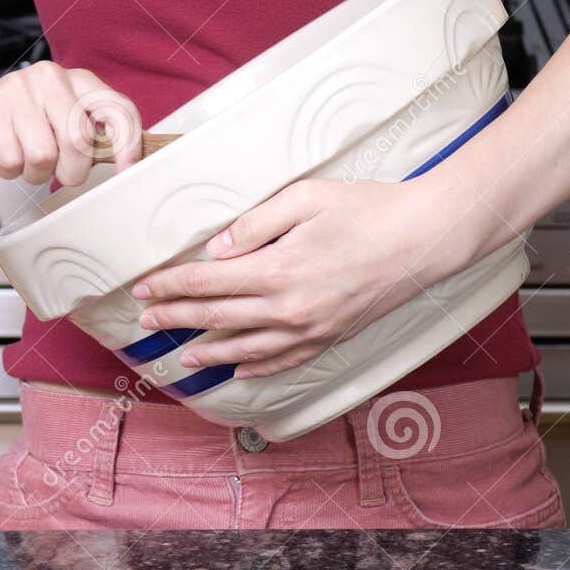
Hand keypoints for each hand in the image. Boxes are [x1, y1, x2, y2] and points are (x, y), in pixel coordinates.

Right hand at [0, 62, 142, 185]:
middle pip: (78, 140)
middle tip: (62, 173)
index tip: (125, 171)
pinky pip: (10, 159)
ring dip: (35, 173)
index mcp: (80, 79)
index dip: (127, 145)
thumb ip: (96, 135)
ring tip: (28, 161)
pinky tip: (7, 156)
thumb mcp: (66, 121)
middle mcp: (51, 76)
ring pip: (43, 156)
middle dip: (72, 171)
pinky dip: (9, 170)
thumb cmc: (29, 123)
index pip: (117, 109)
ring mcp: (18, 87)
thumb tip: (127, 164)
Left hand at [130, 176, 439, 377]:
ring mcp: (312, 329)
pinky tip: (240, 371)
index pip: (208, 281)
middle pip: (219, 316)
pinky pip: (286, 361)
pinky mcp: (332, 336)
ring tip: (183, 355)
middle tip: (147, 322)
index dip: (172, 286)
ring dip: (210, 352)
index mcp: (278, 270)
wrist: (425, 238)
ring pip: (248, 348)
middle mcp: (290, 309)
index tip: (143, 288)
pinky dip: (258, 368)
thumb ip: (256, 224)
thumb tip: (218, 249)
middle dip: (178, 318)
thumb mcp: (305, 198)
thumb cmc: (368, 208)